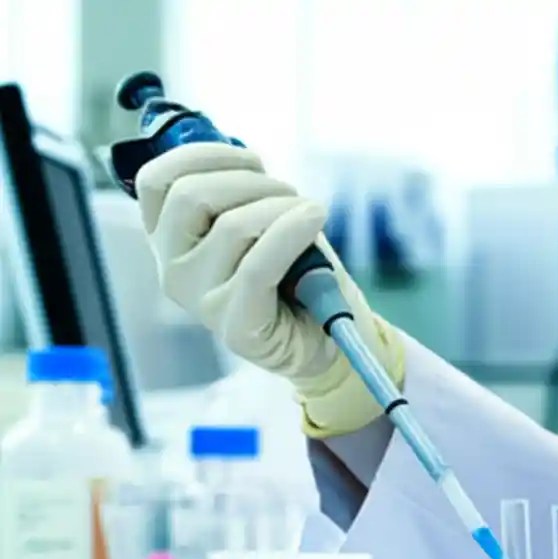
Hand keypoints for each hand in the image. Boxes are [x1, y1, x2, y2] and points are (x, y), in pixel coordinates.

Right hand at [136, 143, 403, 436]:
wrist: (328, 332)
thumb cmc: (296, 269)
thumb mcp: (263, 218)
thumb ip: (242, 190)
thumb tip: (245, 159)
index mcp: (169, 237)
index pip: (156, 180)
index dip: (203, 155)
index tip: (251, 160)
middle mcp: (172, 268)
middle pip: (190, 196)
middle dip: (250, 180)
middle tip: (288, 194)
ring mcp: (200, 300)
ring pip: (232, 226)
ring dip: (282, 206)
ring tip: (309, 215)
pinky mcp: (236, 325)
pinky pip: (258, 265)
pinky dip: (292, 232)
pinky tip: (314, 218)